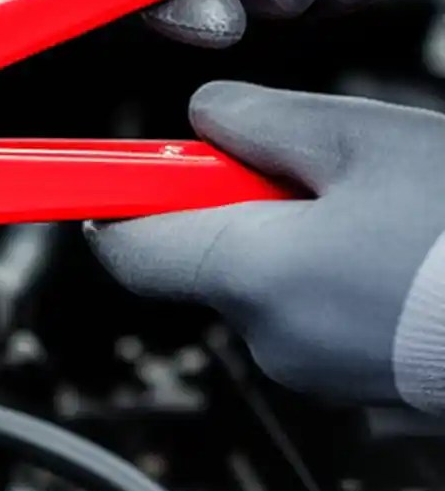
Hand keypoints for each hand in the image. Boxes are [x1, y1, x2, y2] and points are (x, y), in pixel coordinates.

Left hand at [86, 82, 444, 410]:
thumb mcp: (364, 140)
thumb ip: (260, 120)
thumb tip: (206, 114)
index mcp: (249, 273)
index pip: (122, 244)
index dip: (110, 197)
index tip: (100, 168)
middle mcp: (263, 334)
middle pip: (199, 251)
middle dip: (233, 199)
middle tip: (304, 162)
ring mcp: (308, 366)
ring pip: (258, 277)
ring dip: (289, 231)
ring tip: (373, 205)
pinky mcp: (348, 376)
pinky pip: (304, 308)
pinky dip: (323, 268)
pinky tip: (390, 244)